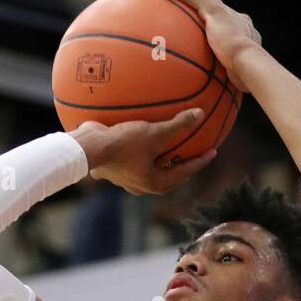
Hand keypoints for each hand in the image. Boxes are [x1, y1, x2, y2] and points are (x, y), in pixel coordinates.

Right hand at [71, 110, 216, 195]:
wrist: (88, 150)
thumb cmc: (122, 144)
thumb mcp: (154, 132)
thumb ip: (178, 124)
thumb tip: (200, 114)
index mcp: (155, 183)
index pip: (185, 172)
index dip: (200, 161)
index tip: (213, 152)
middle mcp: (141, 186)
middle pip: (169, 176)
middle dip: (182, 165)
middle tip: (194, 154)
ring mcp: (126, 180)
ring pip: (150, 171)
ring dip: (161, 161)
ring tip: (169, 149)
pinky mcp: (114, 169)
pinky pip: (133, 161)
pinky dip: (141, 153)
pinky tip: (141, 141)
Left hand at [155, 0, 261, 90]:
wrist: (249, 61)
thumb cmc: (246, 77)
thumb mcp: (236, 81)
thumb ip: (228, 84)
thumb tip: (220, 101)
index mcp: (243, 33)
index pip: (227, 25)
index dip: (218, 23)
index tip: (211, 26)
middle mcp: (235, 17)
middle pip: (214, 7)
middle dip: (202, 2)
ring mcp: (224, 12)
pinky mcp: (213, 9)